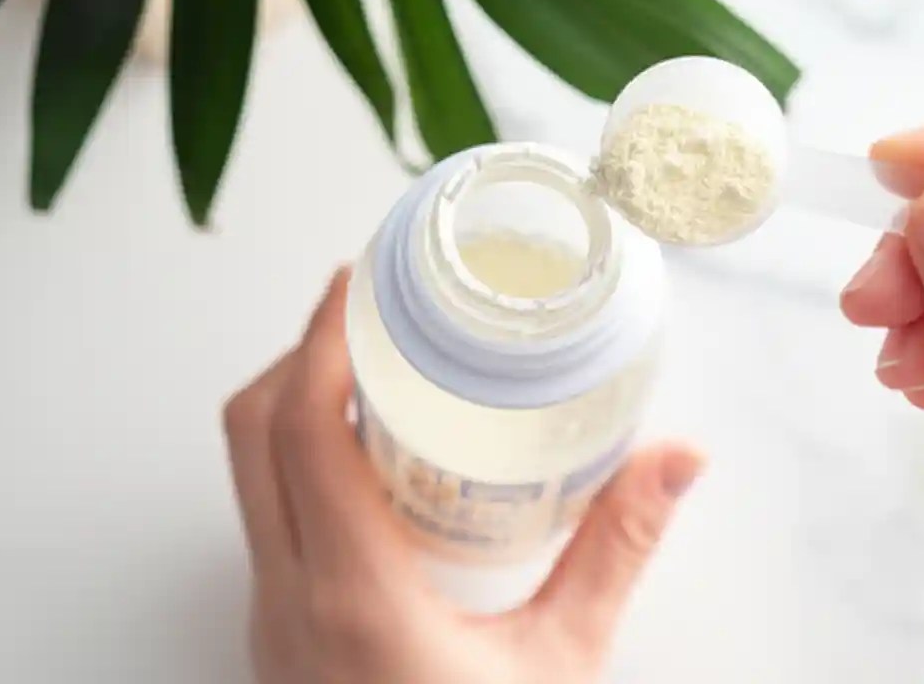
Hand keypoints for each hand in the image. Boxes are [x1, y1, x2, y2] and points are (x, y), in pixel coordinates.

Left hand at [223, 268, 703, 683]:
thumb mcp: (563, 665)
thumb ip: (616, 553)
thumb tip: (676, 461)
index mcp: (352, 598)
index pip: (298, 432)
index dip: (321, 337)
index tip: (358, 280)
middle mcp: (288, 601)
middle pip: (250, 434)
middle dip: (302, 350)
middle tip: (367, 303)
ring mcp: (271, 620)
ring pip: (247, 475)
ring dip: (294, 403)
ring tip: (370, 362)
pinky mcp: (278, 632)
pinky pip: (265, 515)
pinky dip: (297, 457)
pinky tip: (365, 454)